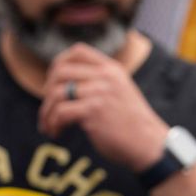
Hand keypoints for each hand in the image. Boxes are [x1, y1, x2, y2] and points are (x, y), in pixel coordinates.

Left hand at [38, 43, 168, 170]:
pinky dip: (52, 124)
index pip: (78, 51)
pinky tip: (56, 132)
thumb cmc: (130, 124)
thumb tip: (61, 84)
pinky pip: (60, 112)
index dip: (58, 63)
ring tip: (48, 126)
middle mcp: (105, 76)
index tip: (52, 82)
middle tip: (48, 108)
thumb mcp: (118, 92)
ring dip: (46, 112)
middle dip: (46, 90)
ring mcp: (100, 92)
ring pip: (56, 93)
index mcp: (112, 69)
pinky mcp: (93, 111)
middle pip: (60, 71)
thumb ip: (97, 83)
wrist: (149, 144)